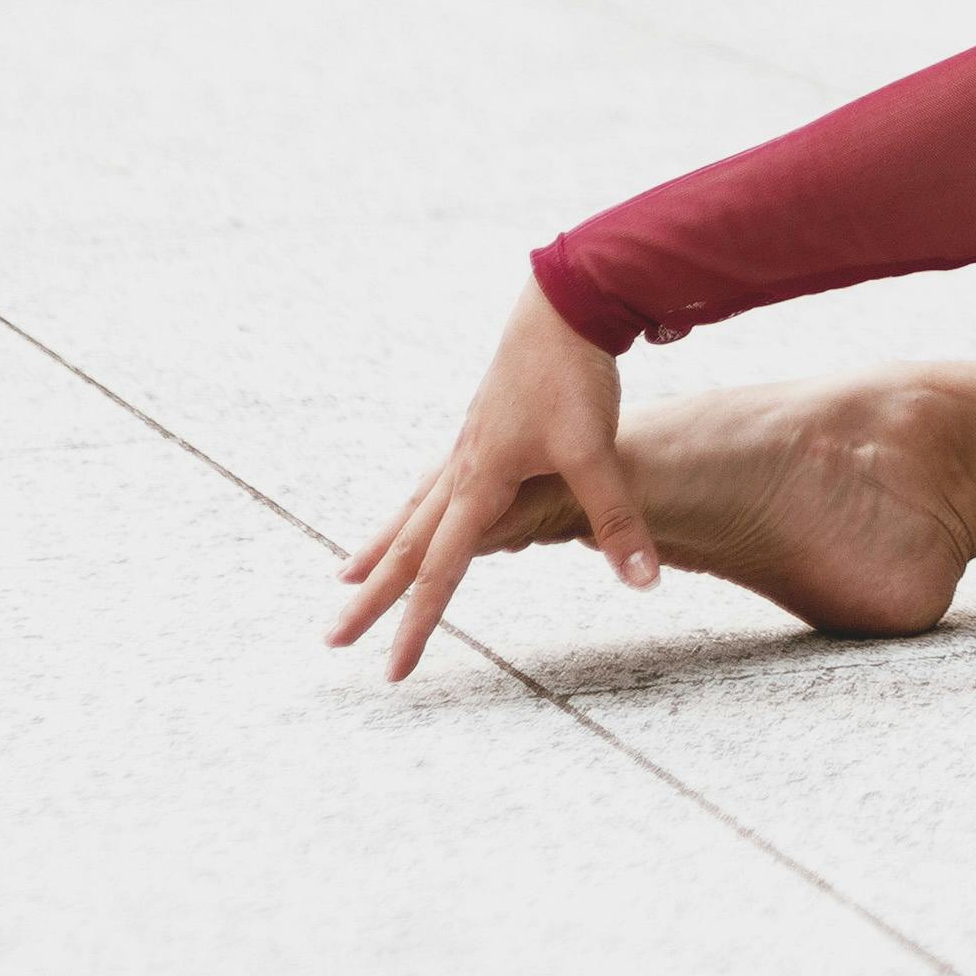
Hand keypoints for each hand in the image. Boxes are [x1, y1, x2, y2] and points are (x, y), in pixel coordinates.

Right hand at [328, 279, 659, 681]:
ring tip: (347, 578)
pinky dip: (409, 509)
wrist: (563, 306)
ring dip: (379, 550)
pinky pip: (430, 484)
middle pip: (406, 547)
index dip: (419, 624)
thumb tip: (642, 582)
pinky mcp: (479, 429)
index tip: (393, 669)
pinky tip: (409, 513)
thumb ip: (616, 521)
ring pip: (410, 511)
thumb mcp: (598, 451)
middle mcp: (461, 469)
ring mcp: (466, 447)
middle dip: (371, 599)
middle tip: (332, 639)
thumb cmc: (574, 375)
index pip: (441, 571)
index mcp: (480, 483)